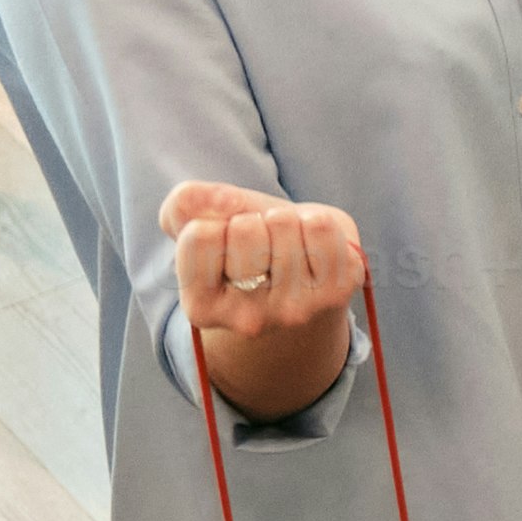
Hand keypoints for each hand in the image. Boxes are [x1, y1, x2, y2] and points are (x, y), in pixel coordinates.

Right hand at [159, 178, 360, 414]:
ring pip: (282, 222)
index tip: (225, 241)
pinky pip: (321, 226)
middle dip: (251, 220)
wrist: (300, 281)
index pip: (199, 236)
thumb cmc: (246, 249)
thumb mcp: (202, 225)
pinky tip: (311, 247)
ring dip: (284, 220)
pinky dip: (315, 222)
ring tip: (285, 245)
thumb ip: (186, 204)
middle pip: (244, 229)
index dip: (215, 222)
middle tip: (259, 244)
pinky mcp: (335, 292)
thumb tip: (224, 200)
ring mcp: (295, 310)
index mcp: (202, 308)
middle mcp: (248, 320)